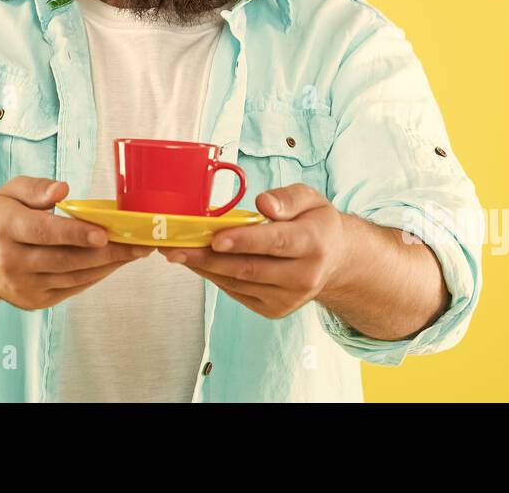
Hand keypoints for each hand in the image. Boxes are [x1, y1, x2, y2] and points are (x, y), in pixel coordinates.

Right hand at [0, 175, 154, 310]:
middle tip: (138, 243)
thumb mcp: (9, 193)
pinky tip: (114, 263)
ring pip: (73, 277)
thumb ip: (35, 187)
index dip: (76, 233)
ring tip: (134, 252)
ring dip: (108, 265)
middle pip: (65, 259)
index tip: (104, 232)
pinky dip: (96, 276)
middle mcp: (11, 261)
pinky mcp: (34, 302)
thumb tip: (62, 190)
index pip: (44, 232)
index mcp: (4, 228)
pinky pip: (72, 289)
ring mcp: (22, 286)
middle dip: (106, 252)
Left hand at [162, 184, 346, 319]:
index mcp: (314, 243)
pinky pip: (237, 292)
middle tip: (176, 247)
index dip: (244, 241)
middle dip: (208, 257)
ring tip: (177, 252)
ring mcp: (289, 298)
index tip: (215, 238)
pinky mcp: (275, 310)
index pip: (275, 242)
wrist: (333, 260)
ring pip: (238, 283)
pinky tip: (197, 263)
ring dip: (204, 268)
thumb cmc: (315, 223)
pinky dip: (214, 277)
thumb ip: (287, 198)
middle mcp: (304, 276)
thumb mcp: (311, 199)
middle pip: (249, 268)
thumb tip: (263, 205)